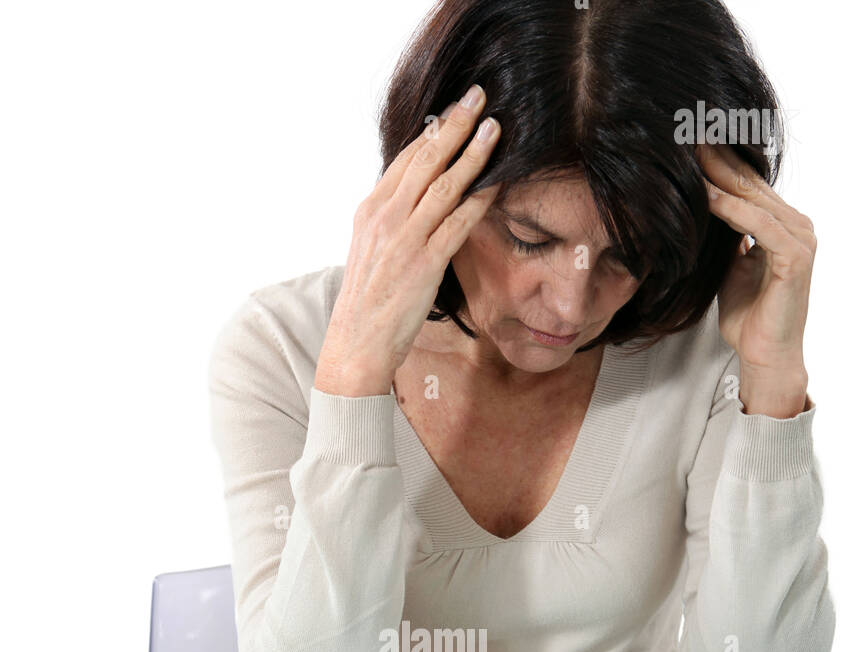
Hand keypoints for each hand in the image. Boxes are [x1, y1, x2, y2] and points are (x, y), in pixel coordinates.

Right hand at [314, 85, 501, 396]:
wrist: (355, 345)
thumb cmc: (367, 303)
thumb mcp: (371, 251)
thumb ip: (391, 222)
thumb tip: (415, 201)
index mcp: (370, 210)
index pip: (406, 159)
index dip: (433, 131)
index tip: (454, 109)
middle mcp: (385, 217)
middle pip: (425, 160)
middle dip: (454, 125)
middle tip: (479, 97)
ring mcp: (405, 239)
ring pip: (444, 185)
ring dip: (473, 154)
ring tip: (495, 129)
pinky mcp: (424, 264)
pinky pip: (457, 224)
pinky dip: (478, 200)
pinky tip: (497, 184)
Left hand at [698, 144, 814, 415]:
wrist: (764, 355)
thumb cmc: (747, 316)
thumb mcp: (728, 267)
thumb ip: (723, 237)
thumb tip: (698, 211)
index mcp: (780, 223)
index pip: (747, 183)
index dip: (717, 161)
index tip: (685, 141)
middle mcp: (795, 224)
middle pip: (751, 182)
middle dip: (716, 158)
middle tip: (684, 132)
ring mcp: (800, 238)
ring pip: (755, 198)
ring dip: (720, 176)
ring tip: (690, 154)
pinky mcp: (796, 256)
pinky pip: (761, 225)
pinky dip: (732, 210)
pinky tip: (706, 196)